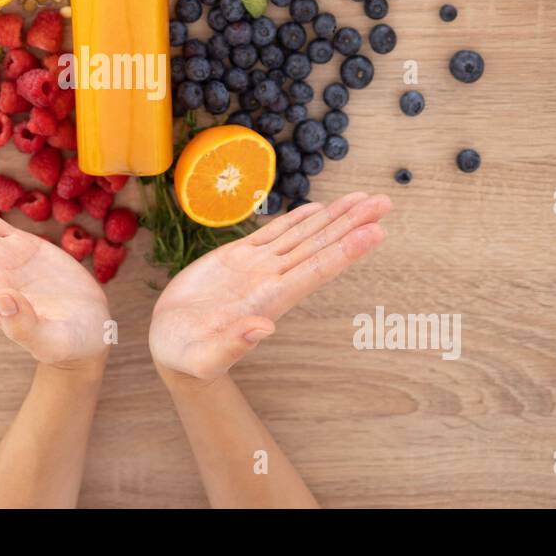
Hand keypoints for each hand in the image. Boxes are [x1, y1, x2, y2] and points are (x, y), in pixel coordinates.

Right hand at [150, 192, 391, 383]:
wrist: (171, 346)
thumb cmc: (185, 356)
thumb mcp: (202, 357)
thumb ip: (232, 346)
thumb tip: (262, 330)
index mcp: (269, 301)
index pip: (316, 270)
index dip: (347, 250)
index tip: (376, 232)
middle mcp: (271, 281)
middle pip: (320, 246)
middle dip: (352, 224)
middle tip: (384, 202)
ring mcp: (257, 268)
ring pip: (303, 235)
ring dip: (334, 217)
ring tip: (363, 198)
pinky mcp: (236, 258)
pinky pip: (273, 233)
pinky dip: (297, 219)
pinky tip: (317, 208)